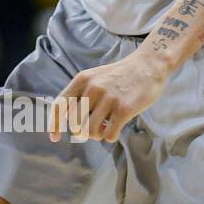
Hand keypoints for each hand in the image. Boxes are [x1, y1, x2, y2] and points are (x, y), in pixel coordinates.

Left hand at [47, 51, 169, 143]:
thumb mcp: (95, 77)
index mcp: (82, 80)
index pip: (60, 105)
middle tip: (95, 128)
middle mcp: (93, 88)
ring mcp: (109, 98)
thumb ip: (81, 95)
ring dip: (98, 135)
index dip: (54, 124)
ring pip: (91, 131)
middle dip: (83, 132)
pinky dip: (111, 137)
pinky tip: (116, 129)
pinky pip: (109, 134)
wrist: (149, 65)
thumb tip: (70, 122)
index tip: (54, 138)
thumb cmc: (121, 76)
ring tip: (107, 127)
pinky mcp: (124, 108)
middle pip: (75, 124)